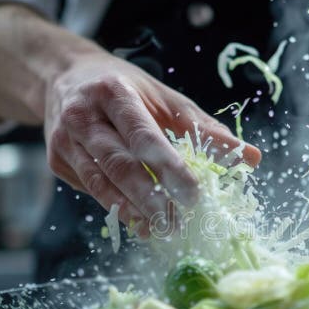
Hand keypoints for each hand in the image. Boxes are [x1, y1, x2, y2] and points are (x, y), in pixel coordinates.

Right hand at [0, 4, 260, 237]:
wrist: (62, 78)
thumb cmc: (126, 90)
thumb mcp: (165, 99)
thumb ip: (205, 129)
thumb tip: (252, 157)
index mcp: (114, 93)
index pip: (144, 137)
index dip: (169, 169)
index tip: (194, 197)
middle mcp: (83, 116)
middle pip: (119, 165)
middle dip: (150, 199)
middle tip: (177, 224)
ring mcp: (65, 141)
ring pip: (100, 183)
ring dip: (132, 211)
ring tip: (159, 230)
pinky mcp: (56, 161)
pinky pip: (90, 189)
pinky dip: (116, 207)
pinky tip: (138, 222)